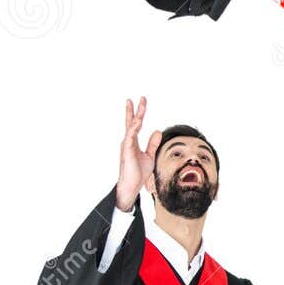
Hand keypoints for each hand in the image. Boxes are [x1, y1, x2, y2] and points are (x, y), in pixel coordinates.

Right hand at [117, 97, 160, 211]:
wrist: (132, 186)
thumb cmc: (138, 172)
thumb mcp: (150, 156)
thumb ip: (153, 144)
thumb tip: (157, 131)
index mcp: (133, 142)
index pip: (136, 124)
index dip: (139, 112)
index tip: (142, 101)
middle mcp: (128, 141)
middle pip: (131, 122)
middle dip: (135, 110)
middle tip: (140, 98)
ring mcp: (126, 146)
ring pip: (131, 127)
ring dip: (135, 116)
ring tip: (140, 105)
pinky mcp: (127, 151)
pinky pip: (130, 137)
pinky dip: (133, 129)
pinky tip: (138, 122)